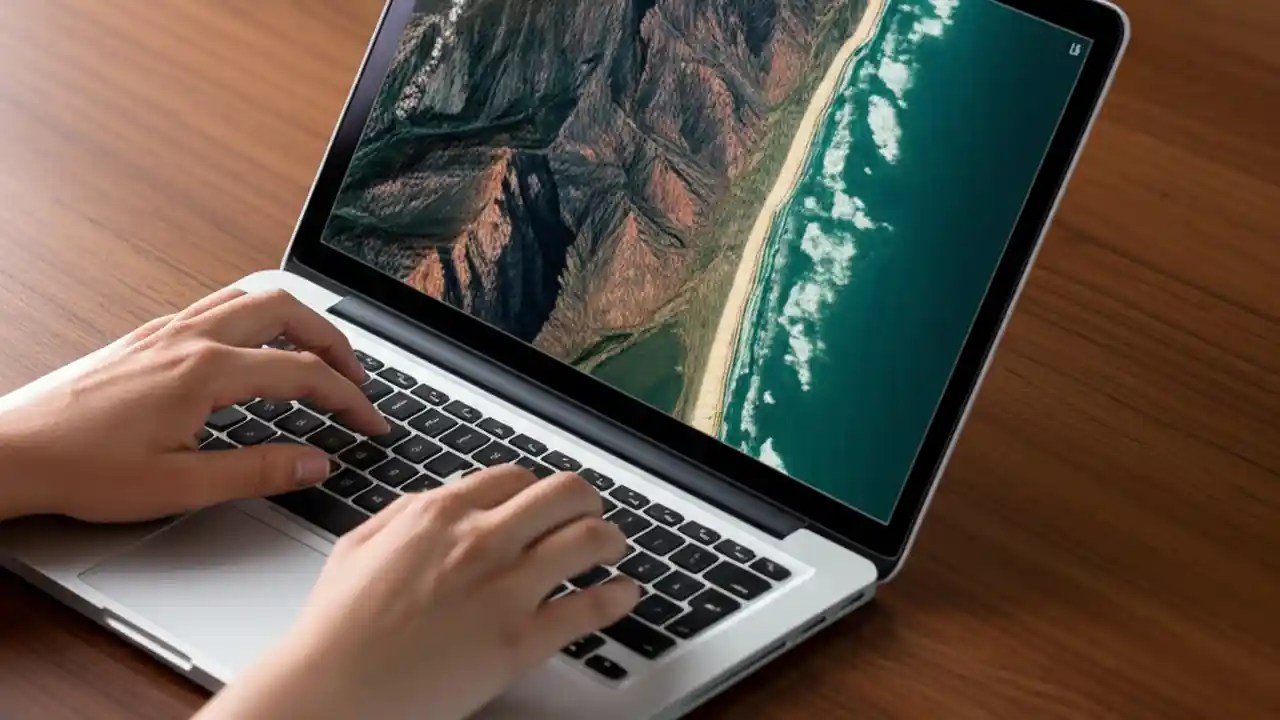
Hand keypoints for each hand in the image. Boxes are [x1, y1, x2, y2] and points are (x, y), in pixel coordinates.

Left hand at [0, 287, 387, 522]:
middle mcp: (190, 338)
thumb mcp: (181, 486)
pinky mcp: (147, 337)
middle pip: (287, 311)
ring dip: (296, 321)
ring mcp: (166, 330)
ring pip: (251, 298)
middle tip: (356, 379)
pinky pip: (217, 305)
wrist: (12, 452)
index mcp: (206, 372)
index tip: (371, 424)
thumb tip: (317, 462)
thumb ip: (258, 471)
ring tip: (318, 355)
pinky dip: (256, 317)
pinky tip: (254, 348)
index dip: (350, 399)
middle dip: (333, 343)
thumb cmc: (84, 470)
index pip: (304, 374)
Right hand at [198, 465, 638, 719]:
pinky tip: (625, 594)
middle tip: (591, 516)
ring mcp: (504, 589)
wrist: (329, 694)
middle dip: (585, 502)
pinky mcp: (520, 640)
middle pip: (564, 494)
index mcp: (439, 515)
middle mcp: (479, 540)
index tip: (544, 503)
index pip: (514, 478)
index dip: (536, 489)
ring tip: (615, 548)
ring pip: (589, 540)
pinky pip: (591, 607)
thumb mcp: (358, 548)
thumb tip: (440, 500)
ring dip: (611, 540)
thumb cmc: (334, 632)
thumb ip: (406, 515)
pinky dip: (619, 597)